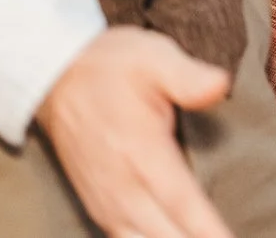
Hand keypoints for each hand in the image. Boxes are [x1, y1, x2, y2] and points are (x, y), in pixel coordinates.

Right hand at [37, 29, 233, 237]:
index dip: (206, 229)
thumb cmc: (112, 67)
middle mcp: (121, 185)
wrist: (56, 77)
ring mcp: (107, 199)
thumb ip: (187, 76)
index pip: (180, 200)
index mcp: (140, 150)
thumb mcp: (153, 57)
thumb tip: (220, 86)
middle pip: (163, 234)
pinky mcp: (99, 204)